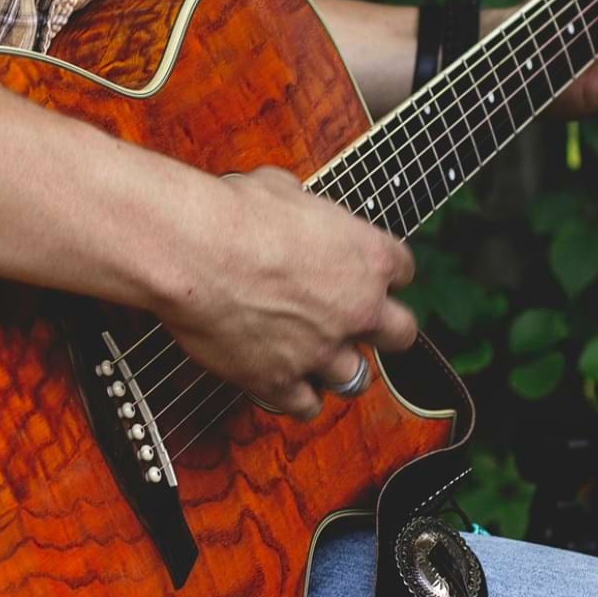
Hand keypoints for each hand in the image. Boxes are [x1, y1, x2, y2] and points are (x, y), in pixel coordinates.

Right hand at [160, 168, 417, 419]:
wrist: (194, 252)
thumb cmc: (234, 213)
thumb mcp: (283, 190)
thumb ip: (304, 211)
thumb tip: (291, 208)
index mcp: (367, 257)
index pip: (403, 270)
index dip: (382, 273)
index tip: (364, 273)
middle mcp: (357, 309)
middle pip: (400, 334)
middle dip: (381, 330)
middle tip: (356, 322)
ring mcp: (322, 351)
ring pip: (356, 378)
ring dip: (338, 368)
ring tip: (316, 357)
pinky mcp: (281, 381)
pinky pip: (306, 406)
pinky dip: (298, 397)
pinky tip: (284, 381)